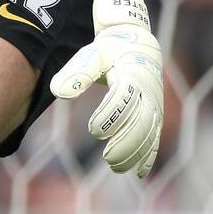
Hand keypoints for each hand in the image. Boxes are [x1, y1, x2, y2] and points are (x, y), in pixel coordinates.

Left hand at [50, 0, 162, 178]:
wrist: (135, 41)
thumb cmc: (108, 49)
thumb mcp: (90, 54)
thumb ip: (76, 72)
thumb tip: (57, 91)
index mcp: (132, 72)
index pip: (124, 97)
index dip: (111, 115)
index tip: (93, 130)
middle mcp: (148, 89)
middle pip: (142, 121)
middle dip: (127, 142)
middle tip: (108, 158)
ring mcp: (153, 102)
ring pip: (150, 132)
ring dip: (136, 152)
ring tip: (116, 167)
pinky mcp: (154, 112)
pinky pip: (155, 135)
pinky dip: (148, 154)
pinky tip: (138, 172)